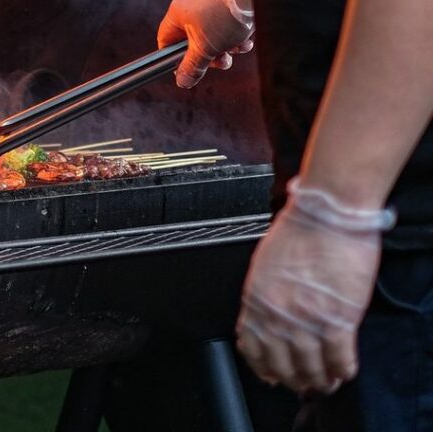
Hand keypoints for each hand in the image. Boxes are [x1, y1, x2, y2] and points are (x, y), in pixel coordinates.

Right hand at [157, 0, 254, 87]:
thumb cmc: (224, 15)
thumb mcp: (205, 48)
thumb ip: (192, 66)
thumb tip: (182, 82)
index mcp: (177, 13)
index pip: (166, 40)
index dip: (175, 58)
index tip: (189, 69)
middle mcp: (189, 4)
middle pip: (192, 40)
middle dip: (209, 55)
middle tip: (222, 61)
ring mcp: (208, 0)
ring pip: (211, 33)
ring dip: (225, 46)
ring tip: (239, 48)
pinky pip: (224, 22)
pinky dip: (234, 33)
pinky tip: (246, 38)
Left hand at [236, 183, 385, 394]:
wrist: (327, 213)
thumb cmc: (300, 229)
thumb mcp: (265, 262)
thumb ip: (265, 293)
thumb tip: (266, 315)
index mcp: (256, 297)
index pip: (251, 346)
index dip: (262, 366)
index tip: (271, 374)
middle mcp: (278, 313)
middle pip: (282, 365)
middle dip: (293, 379)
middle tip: (303, 382)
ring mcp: (308, 319)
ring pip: (311, 369)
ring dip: (320, 380)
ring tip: (326, 380)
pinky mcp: (339, 320)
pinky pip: (340, 359)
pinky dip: (343, 369)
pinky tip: (343, 369)